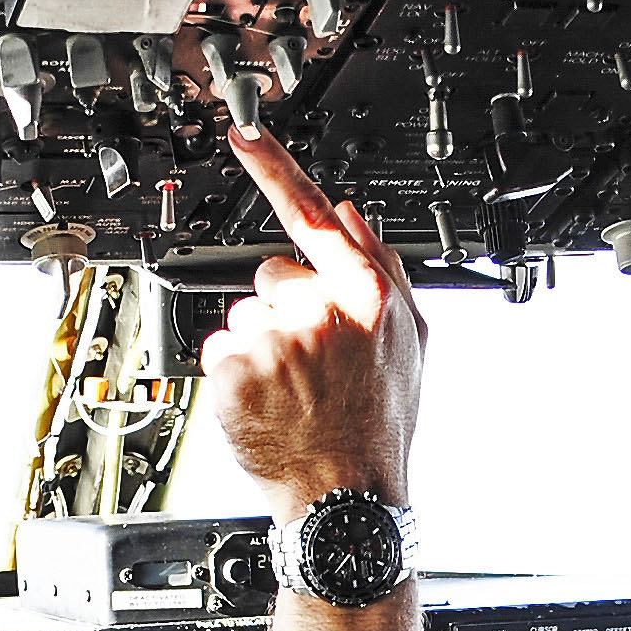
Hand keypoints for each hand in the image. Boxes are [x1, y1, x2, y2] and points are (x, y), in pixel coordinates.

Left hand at [199, 127, 424, 528]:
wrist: (347, 498)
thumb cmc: (380, 425)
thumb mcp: (411, 343)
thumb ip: (384, 268)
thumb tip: (352, 213)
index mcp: (366, 297)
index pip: (313, 215)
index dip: (274, 168)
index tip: (243, 132)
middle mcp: (320, 311)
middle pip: (272, 276)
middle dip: (283, 308)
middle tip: (312, 363)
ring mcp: (275, 342)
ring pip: (243, 317)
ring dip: (259, 349)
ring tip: (293, 393)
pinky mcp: (235, 373)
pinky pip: (220, 352)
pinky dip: (234, 378)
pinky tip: (268, 405)